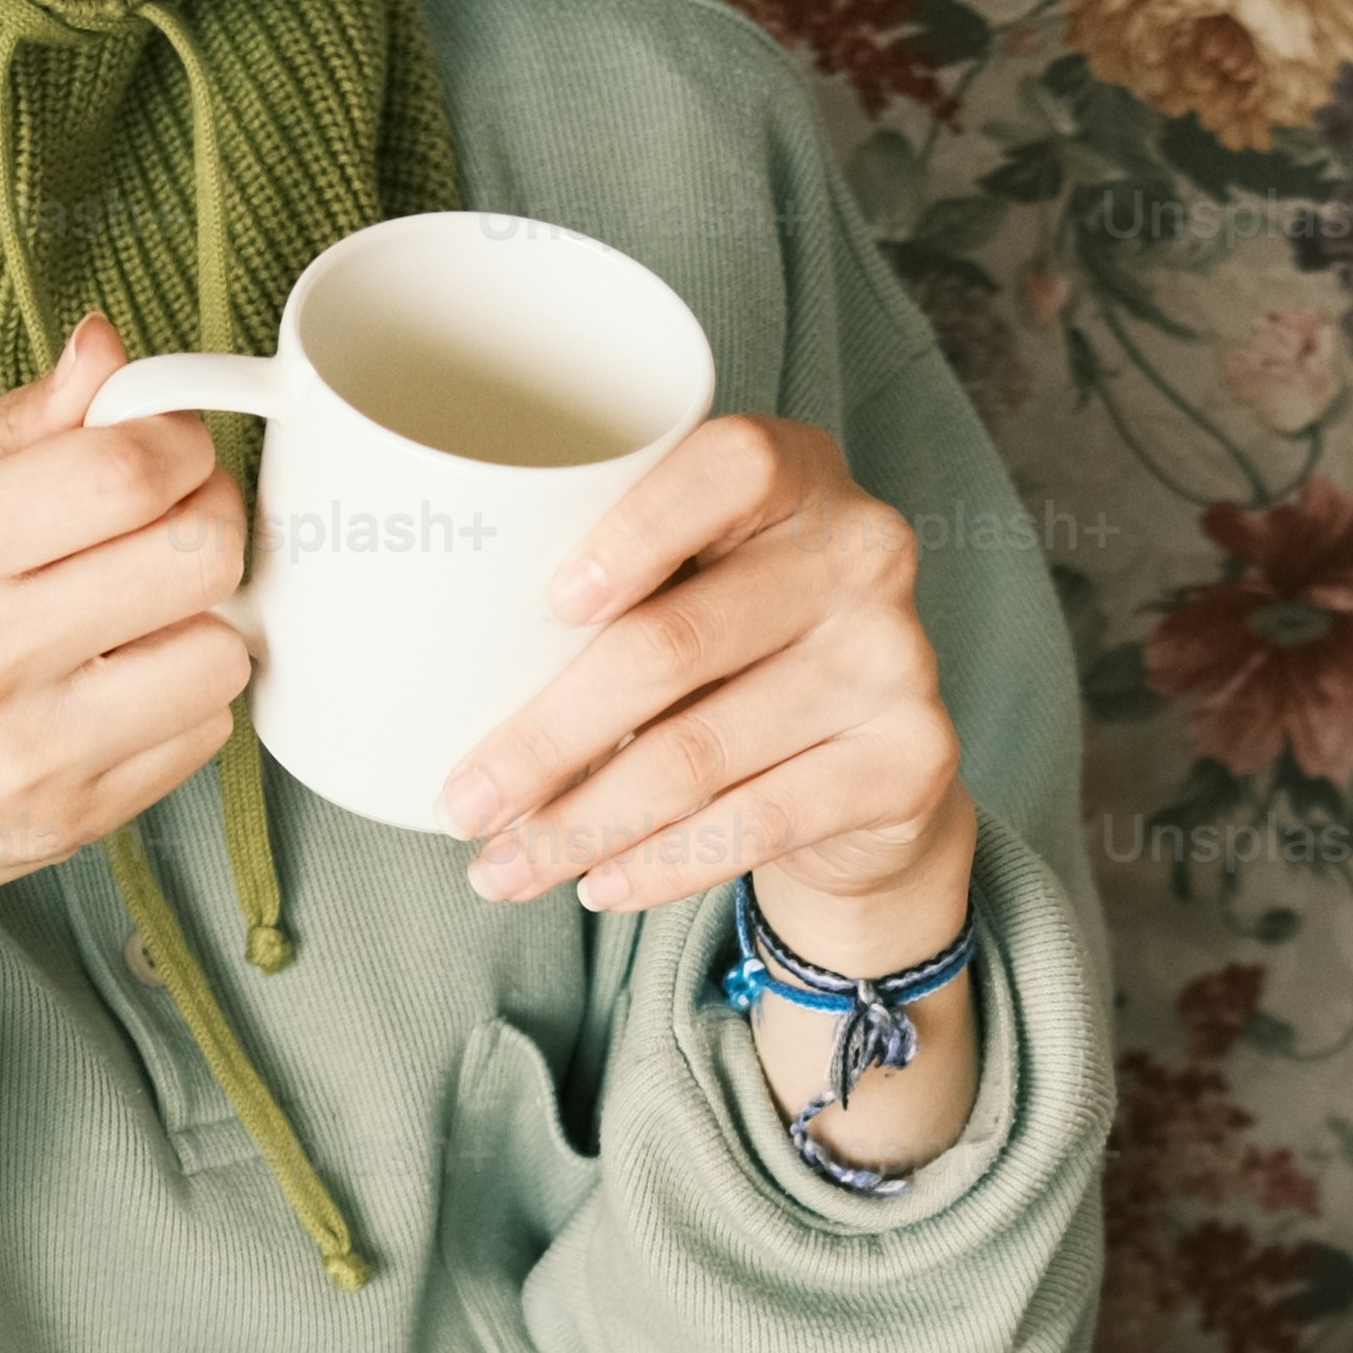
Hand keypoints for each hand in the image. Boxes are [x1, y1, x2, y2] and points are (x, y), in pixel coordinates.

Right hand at [0, 313, 257, 1025]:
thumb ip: (7, 427)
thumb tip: (109, 352)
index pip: (122, 472)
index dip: (174, 439)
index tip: (161, 439)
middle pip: (198, 557)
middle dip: (206, 511)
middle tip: (171, 510)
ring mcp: (37, 752)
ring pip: (221, 652)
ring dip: (201, 613)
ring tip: (141, 606)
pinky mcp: (74, 821)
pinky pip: (202, 736)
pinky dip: (182, 694)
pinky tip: (121, 678)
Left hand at [442, 416, 975, 957]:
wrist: (874, 761)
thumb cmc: (741, 654)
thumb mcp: (690, 584)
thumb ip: (612, 586)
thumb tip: (440, 671)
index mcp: (798, 472)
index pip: (726, 468)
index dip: (638, 532)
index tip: (552, 605)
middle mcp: (861, 551)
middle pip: (677, 643)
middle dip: (547, 737)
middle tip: (465, 803)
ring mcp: (896, 656)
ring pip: (702, 752)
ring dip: (584, 823)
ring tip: (506, 866)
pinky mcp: (911, 757)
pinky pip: (760, 820)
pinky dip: (664, 862)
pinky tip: (601, 883)